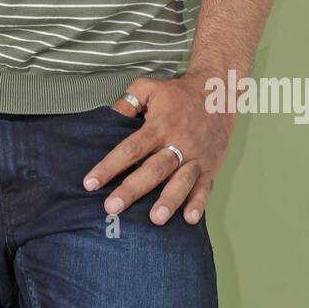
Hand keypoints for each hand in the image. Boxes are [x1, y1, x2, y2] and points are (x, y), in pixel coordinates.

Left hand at [82, 72, 234, 224]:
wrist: (218, 92)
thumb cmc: (178, 93)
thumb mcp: (148, 88)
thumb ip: (127, 102)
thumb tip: (108, 118)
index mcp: (159, 126)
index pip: (130, 149)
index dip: (109, 166)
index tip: (90, 183)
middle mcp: (177, 143)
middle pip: (153, 169)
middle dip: (132, 190)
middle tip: (112, 207)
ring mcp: (195, 157)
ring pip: (181, 181)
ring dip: (168, 201)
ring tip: (155, 219)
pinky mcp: (210, 166)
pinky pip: (205, 187)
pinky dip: (199, 203)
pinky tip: (190, 219)